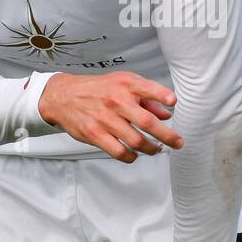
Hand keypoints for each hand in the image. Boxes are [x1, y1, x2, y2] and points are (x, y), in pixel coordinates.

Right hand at [38, 71, 182, 162]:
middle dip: (167, 135)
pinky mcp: (95, 134)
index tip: (173, 102)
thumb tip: (166, 113)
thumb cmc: (98, 90)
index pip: (147, 88)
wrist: (64, 96)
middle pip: (147, 122)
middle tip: (178, 142)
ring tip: (156, 148)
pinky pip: (119, 152)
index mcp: (125, 85)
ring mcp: (105, 119)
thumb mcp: (122, 85)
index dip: (162, 95)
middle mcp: (116, 100)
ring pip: (136, 141)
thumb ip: (146, 98)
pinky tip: (135, 154)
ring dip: (151, 148)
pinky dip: (131, 156)